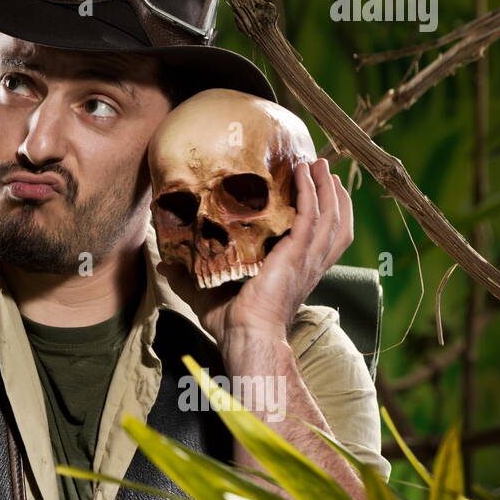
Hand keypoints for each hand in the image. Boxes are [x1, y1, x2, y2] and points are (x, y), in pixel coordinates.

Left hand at [156, 158, 352, 364]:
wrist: (244, 335)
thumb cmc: (231, 323)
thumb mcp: (207, 293)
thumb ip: (188, 276)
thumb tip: (163, 265)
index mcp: (296, 271)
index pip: (323, 238)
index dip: (325, 212)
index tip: (317, 189)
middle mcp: (308, 264)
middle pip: (336, 222)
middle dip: (333, 193)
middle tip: (323, 167)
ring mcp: (306, 258)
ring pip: (331, 215)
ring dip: (327, 187)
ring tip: (319, 164)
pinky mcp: (297, 253)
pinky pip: (312, 216)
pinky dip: (311, 192)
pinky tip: (304, 174)